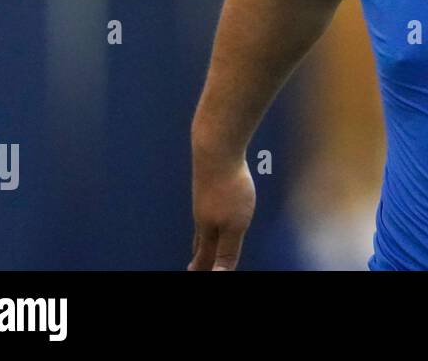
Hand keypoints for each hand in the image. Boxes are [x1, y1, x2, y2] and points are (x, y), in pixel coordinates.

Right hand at [189, 154, 254, 270]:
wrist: (216, 151)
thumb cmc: (229, 189)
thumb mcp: (235, 226)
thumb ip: (227, 251)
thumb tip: (217, 275)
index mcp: (208, 229)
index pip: (204, 256)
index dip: (202, 268)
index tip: (193, 274)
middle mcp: (202, 214)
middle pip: (200, 241)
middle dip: (199, 256)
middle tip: (194, 267)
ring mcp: (204, 198)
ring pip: (202, 222)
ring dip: (202, 237)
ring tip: (202, 243)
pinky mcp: (210, 182)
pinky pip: (208, 204)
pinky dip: (208, 215)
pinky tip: (214, 206)